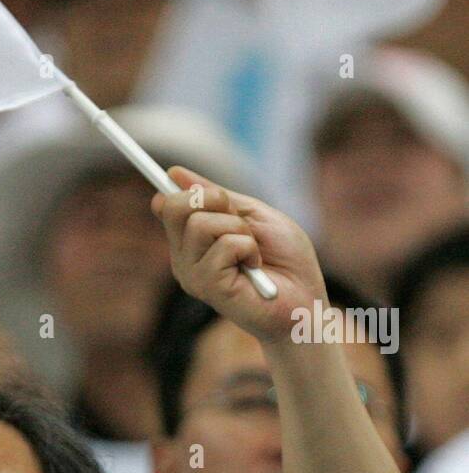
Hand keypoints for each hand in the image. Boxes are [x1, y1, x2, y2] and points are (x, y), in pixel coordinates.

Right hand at [152, 165, 326, 343]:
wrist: (305, 300)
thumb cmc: (285, 260)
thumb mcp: (252, 215)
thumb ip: (216, 197)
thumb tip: (174, 173)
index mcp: (192, 240)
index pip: (167, 204)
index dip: (183, 190)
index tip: (212, 195)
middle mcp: (185, 257)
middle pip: (173, 206)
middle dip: (213, 199)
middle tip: (239, 219)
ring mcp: (192, 274)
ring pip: (200, 224)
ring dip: (238, 228)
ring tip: (253, 250)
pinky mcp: (207, 286)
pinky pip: (224, 245)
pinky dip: (249, 248)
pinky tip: (255, 267)